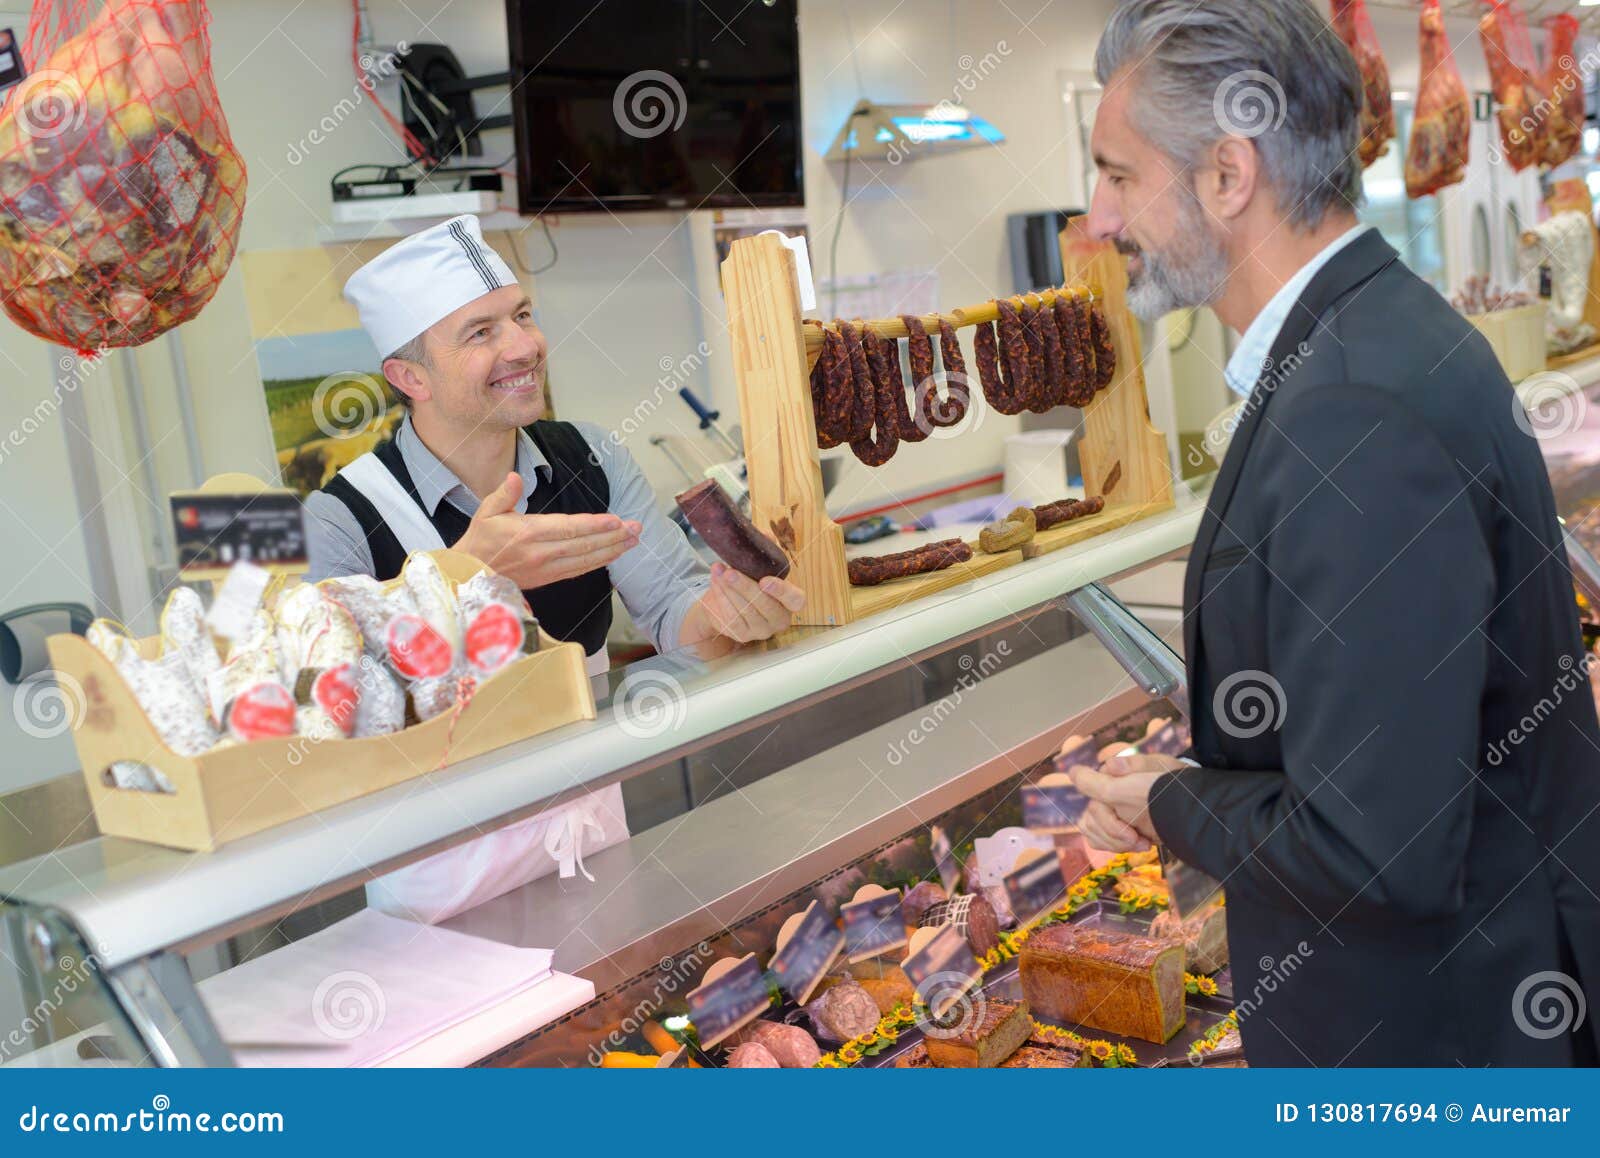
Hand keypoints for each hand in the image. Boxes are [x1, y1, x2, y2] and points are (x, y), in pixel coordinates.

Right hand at [454, 471, 640, 587]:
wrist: (469, 576)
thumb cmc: (480, 541)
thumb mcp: (486, 512)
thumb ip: (504, 493)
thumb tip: (515, 477)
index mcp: (527, 533)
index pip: (568, 528)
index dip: (595, 525)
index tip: (616, 520)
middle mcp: (541, 553)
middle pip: (584, 545)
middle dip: (613, 536)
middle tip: (636, 528)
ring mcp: (546, 569)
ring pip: (586, 560)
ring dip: (612, 550)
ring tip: (633, 540)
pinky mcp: (548, 579)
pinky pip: (579, 570)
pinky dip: (599, 562)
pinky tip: (614, 554)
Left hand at [680, 563, 805, 655]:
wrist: (725, 603)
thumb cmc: (749, 582)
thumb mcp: (759, 568)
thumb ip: (766, 552)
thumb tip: (766, 535)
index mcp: (790, 602)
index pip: (796, 600)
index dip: (782, 591)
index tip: (765, 580)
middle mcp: (779, 619)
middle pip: (766, 605)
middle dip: (746, 587)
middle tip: (730, 572)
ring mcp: (761, 630)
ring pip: (746, 611)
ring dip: (729, 590)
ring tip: (718, 571)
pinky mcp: (742, 635)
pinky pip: (731, 617)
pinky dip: (721, 598)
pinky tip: (715, 583)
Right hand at [1069, 752, 1184, 843]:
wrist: (1186, 799)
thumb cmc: (1172, 778)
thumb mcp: (1158, 768)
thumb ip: (1134, 766)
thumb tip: (1112, 764)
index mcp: (1111, 775)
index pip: (1087, 784)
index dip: (1098, 800)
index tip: (1118, 815)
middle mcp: (1104, 793)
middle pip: (1091, 816)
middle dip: (1114, 832)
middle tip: (1139, 840)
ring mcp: (1107, 812)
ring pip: (1092, 831)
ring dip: (1115, 842)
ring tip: (1142, 844)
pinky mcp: (1113, 829)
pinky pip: (1097, 840)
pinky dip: (1113, 847)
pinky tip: (1136, 846)